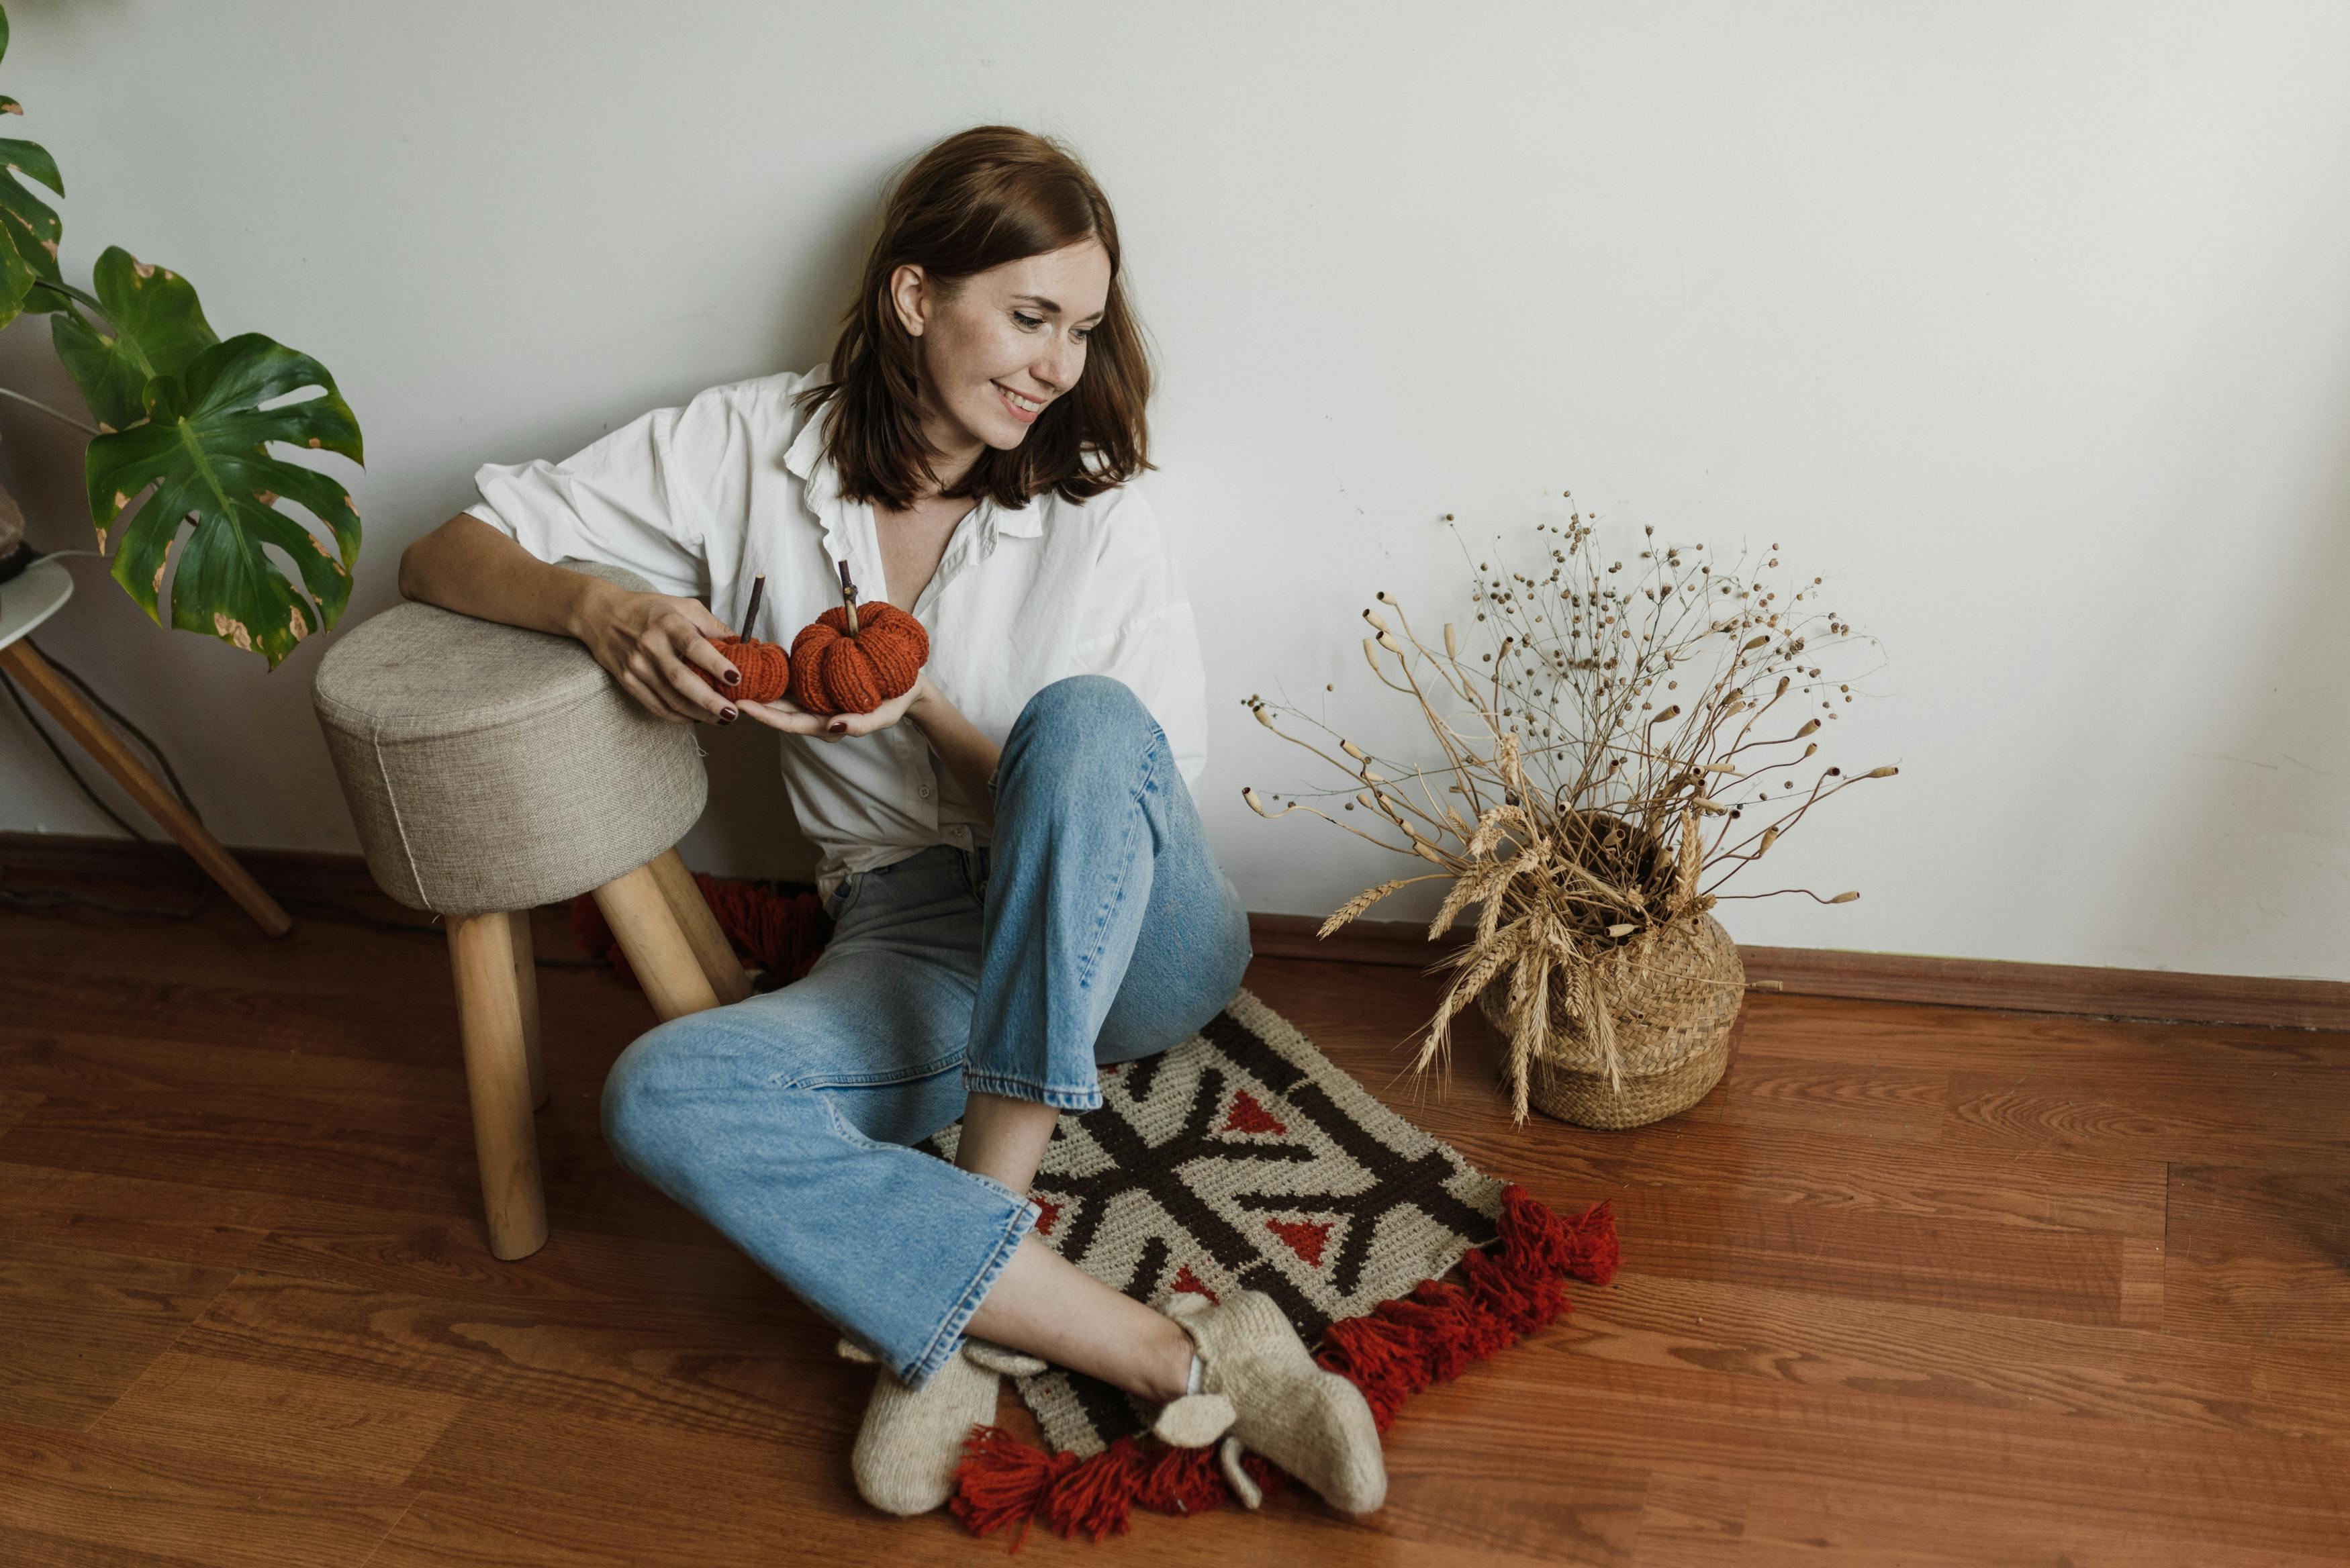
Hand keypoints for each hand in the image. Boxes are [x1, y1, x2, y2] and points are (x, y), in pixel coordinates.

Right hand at [572, 583, 742, 724]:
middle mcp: (650, 646)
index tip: (737, 678)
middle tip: (733, 712)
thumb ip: (712, 625)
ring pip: (670, 698)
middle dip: (709, 700)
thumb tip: (742, 644)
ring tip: (723, 719)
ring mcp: (636, 666)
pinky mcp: (627, 681)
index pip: (694, 646)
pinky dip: (678, 716)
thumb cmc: (649, 609)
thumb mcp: (683, 606)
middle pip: (681, 680)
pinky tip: (697, 719)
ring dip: (698, 713)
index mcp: (667, 624)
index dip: (716, 664)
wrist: (601, 615)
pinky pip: (656, 705)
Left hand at [735, 669, 929, 742]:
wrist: (908, 686)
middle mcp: (816, 712)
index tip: (742, 705)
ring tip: (734, 673)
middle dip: (753, 701)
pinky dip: (774, 672)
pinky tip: (756, 660)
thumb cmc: (897, 701)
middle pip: (779, 709)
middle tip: (726, 688)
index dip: (766, 716)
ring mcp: (815, 696)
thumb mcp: (884, 715)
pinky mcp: (817, 680)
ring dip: (759, 686)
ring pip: (782, 694)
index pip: (790, 724)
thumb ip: (861, 725)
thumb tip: (832, 725)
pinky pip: (792, 678)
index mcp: (827, 724)